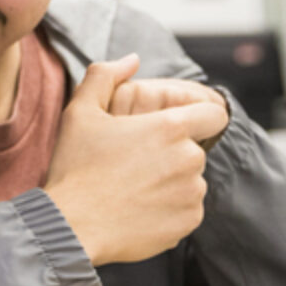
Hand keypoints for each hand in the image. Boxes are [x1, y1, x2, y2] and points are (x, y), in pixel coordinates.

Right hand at [43, 55, 223, 267]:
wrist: (71, 225)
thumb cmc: (75, 166)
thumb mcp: (81, 111)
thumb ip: (106, 75)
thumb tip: (133, 60)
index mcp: (170, 127)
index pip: (214, 115)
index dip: (200, 117)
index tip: (176, 128)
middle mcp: (189, 159)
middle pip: (194, 150)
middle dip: (171, 153)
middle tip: (133, 164)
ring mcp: (191, 194)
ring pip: (191, 181)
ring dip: (171, 182)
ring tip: (132, 189)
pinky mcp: (188, 223)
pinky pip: (187, 210)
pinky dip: (169, 210)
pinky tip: (138, 209)